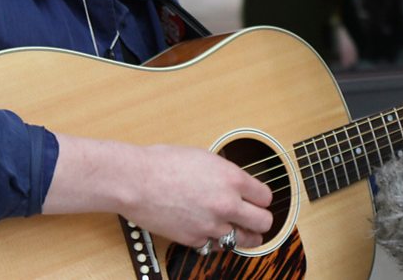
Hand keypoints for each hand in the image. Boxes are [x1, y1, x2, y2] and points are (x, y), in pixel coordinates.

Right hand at [120, 145, 273, 249]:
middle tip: (257, 218)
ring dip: (244, 235)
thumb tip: (237, 183)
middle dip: (261, 220)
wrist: (136, 181)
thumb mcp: (206, 157)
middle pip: (263, 222)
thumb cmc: (164, 163)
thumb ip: (226, 174)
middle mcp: (227, 204)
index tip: (258, 200)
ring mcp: (212, 225)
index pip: (266, 197)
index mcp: (233, 179)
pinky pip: (216, 246)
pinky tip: (214, 232)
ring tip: (244, 232)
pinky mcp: (195, 239)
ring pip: (244, 240)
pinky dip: (216, 240)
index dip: (262, 198)